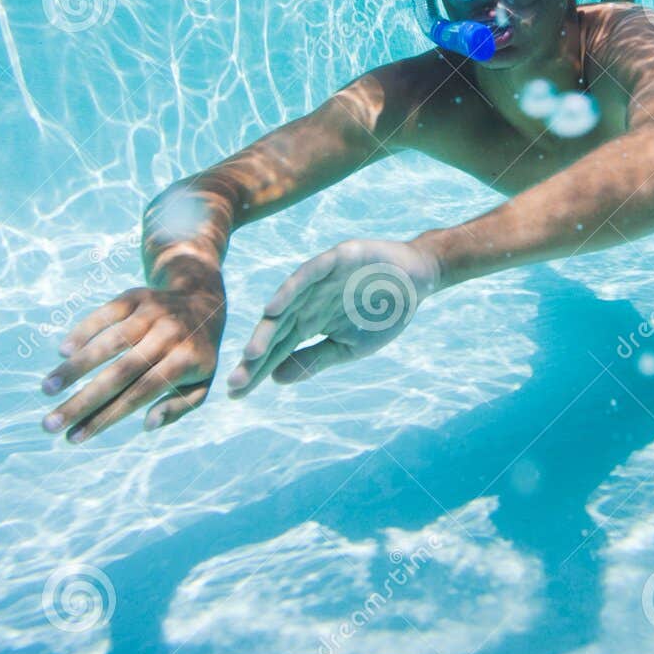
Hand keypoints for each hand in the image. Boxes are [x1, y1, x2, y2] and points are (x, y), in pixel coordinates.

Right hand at [42, 284, 225, 441]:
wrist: (202, 299)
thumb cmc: (195, 353)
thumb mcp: (201, 383)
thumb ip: (178, 407)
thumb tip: (147, 424)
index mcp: (186, 360)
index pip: (140, 394)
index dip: (106, 417)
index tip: (74, 437)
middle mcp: (168, 335)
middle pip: (120, 372)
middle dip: (82, 400)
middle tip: (49, 423)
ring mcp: (151, 313)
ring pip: (108, 342)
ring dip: (75, 367)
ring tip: (47, 389)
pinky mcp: (135, 296)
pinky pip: (104, 314)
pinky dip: (83, 331)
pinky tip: (62, 352)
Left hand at [227, 239, 441, 391]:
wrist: (419, 279)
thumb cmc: (384, 313)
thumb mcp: (349, 347)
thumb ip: (314, 359)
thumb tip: (276, 379)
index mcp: (309, 323)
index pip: (278, 349)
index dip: (257, 370)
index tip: (236, 394)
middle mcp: (307, 302)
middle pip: (275, 331)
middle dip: (255, 357)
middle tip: (235, 383)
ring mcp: (318, 281)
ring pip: (286, 306)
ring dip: (268, 329)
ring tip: (251, 355)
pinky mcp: (334, 260)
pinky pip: (307, 275)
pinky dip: (290, 290)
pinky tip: (273, 309)